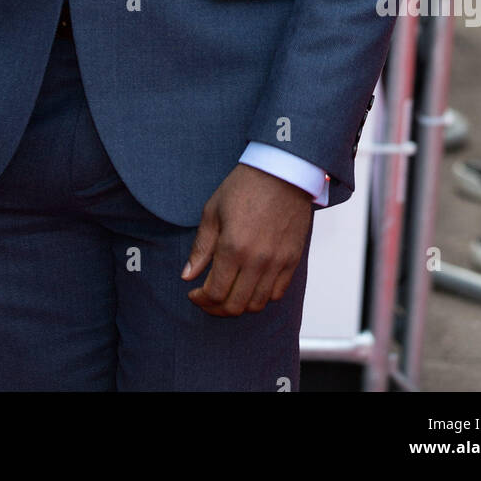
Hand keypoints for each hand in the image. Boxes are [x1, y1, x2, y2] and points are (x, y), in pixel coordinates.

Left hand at [181, 164, 313, 317]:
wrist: (281, 172)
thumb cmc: (245, 186)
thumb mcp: (213, 211)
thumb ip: (201, 247)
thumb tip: (187, 275)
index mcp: (233, 248)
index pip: (215, 293)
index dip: (201, 299)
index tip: (193, 293)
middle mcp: (257, 261)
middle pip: (235, 306)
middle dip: (215, 308)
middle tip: (206, 300)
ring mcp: (278, 263)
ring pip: (257, 304)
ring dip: (239, 306)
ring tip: (227, 295)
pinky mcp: (293, 260)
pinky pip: (277, 293)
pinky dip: (261, 298)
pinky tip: (249, 287)